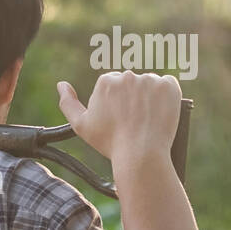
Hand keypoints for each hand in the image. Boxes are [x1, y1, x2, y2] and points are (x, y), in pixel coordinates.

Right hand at [56, 71, 180, 163]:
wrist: (140, 153)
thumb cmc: (109, 141)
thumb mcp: (80, 125)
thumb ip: (67, 102)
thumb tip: (61, 84)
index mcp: (106, 81)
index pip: (113, 85)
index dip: (116, 103)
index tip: (119, 118)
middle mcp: (128, 76)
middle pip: (131, 84)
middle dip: (132, 98)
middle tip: (134, 120)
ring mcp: (150, 80)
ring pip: (149, 85)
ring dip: (149, 97)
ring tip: (146, 119)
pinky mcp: (169, 86)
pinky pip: (168, 86)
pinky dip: (166, 97)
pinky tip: (159, 112)